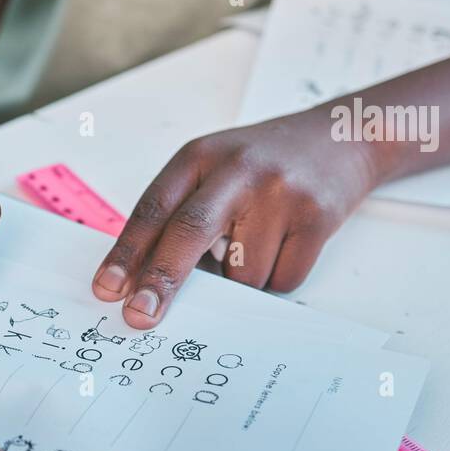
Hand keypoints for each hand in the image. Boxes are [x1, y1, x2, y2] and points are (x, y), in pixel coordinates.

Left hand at [92, 113, 378, 327]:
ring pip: (241, 274)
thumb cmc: (264, 163)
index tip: (107, 289)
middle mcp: (237, 171)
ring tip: (258, 242)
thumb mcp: (213, 169)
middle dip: (161, 280)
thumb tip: (150, 284)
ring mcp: (279, 193)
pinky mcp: (316, 217)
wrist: (342, 135)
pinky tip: (285, 245)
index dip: (126, 252)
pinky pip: (281, 280)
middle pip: (189, 233)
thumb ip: (181, 214)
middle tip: (139, 315)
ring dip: (239, 280)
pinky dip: (275, 279)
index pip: (153, 209)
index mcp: (199, 157)